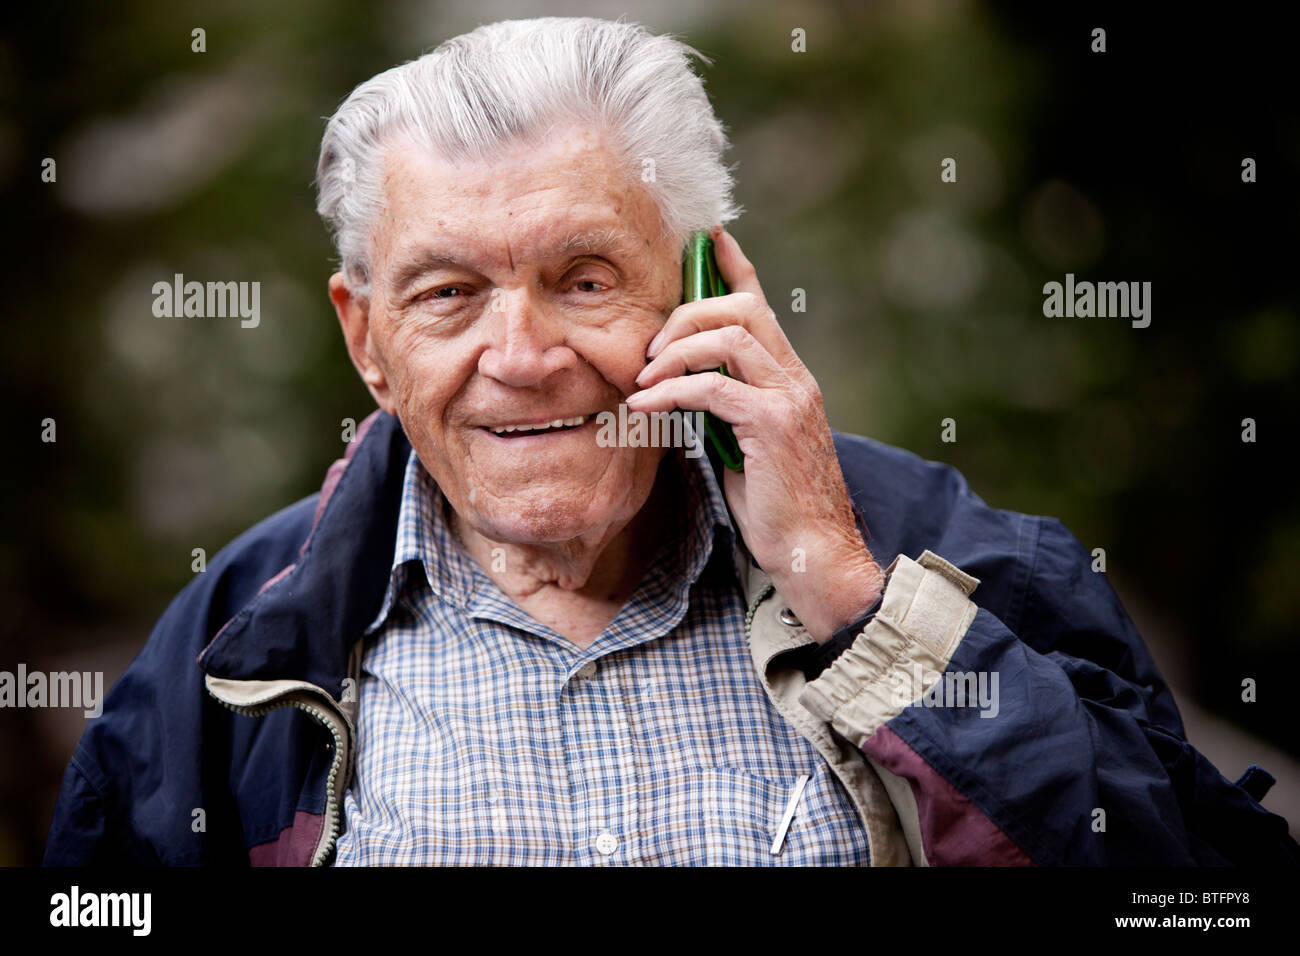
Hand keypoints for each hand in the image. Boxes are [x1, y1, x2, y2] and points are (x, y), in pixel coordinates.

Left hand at [627, 226, 884, 641]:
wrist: (815, 554)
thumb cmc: (777, 506)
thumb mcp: (744, 445)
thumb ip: (724, 408)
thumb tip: (680, 388)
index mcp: (789, 378)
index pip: (762, 303)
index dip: (733, 265)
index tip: (706, 237)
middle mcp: (795, 378)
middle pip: (740, 307)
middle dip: (684, 315)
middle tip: (648, 353)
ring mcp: (789, 399)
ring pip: (729, 335)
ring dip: (674, 350)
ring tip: (643, 381)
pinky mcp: (773, 426)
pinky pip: (714, 386)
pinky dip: (672, 391)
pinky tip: (646, 407)